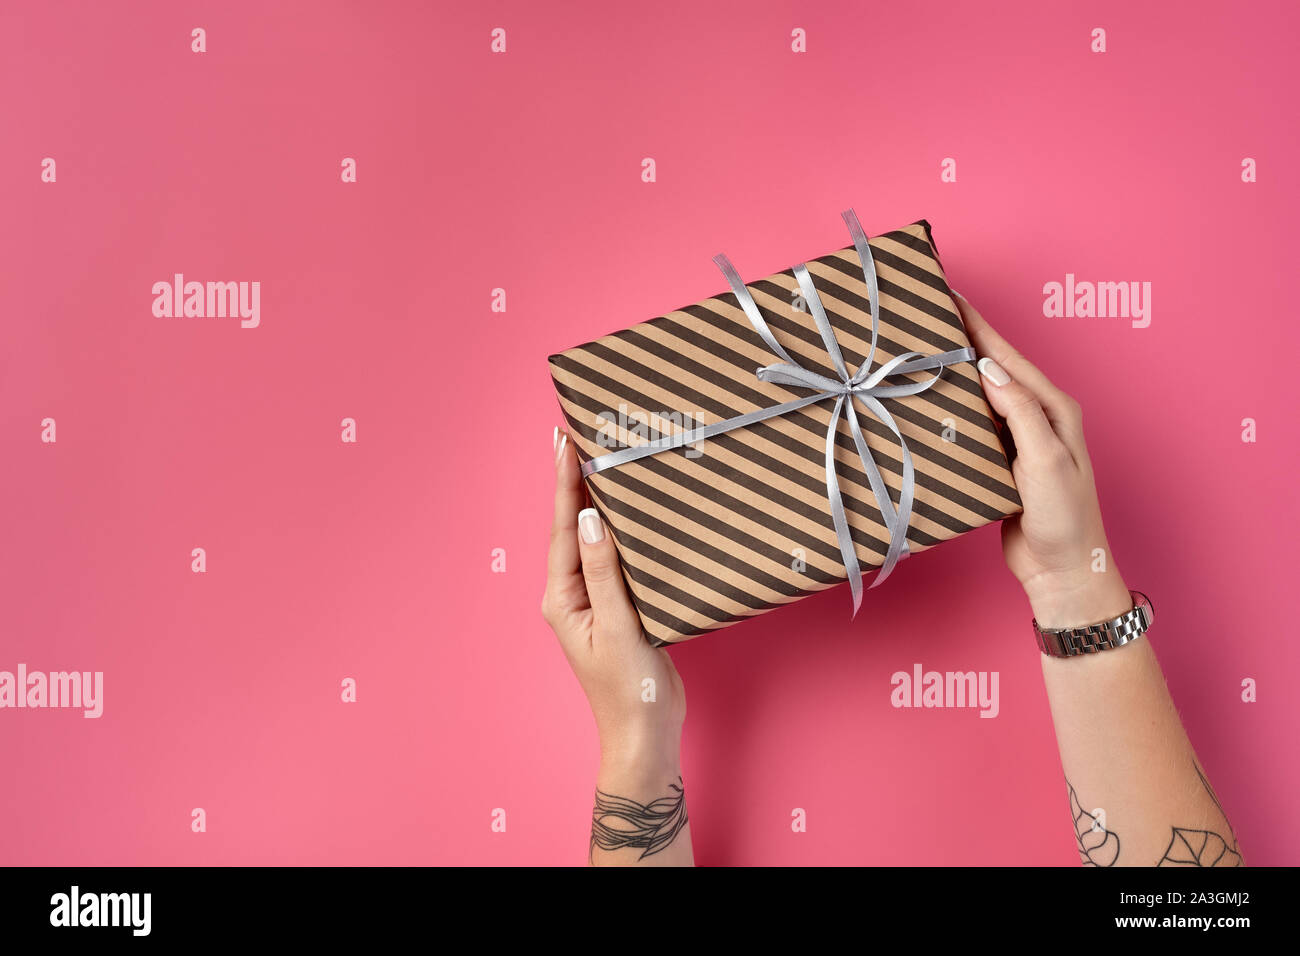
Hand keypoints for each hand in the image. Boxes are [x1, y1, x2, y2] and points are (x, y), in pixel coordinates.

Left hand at [541, 427, 685, 778]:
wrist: (647, 733)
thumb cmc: (628, 688)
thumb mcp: (617, 626)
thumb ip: (604, 570)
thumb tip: (589, 517)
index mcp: (562, 597)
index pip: (562, 527)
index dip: (564, 481)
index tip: (564, 440)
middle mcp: (573, 594)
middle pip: (572, 525)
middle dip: (575, 480)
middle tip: (578, 432)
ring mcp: (596, 599)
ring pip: (594, 538)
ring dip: (598, 500)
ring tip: (601, 457)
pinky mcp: (620, 606)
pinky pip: (617, 557)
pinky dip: (623, 529)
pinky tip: (633, 511)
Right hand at [955, 294, 1132, 628]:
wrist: (1062, 570)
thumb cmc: (1063, 518)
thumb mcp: (1045, 461)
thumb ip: (1019, 412)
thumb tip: (987, 368)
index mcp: (1053, 408)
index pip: (1008, 357)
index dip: (978, 326)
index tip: (950, 298)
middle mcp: (1036, 417)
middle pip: (993, 368)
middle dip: (962, 340)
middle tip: (926, 317)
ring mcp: (1018, 439)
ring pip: (979, 394)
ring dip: (953, 373)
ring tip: (919, 350)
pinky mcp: (1001, 460)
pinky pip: (973, 424)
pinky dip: (952, 407)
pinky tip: (930, 401)